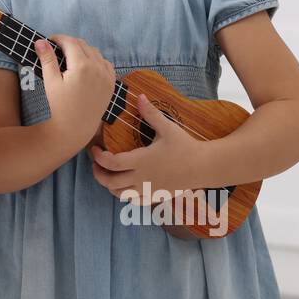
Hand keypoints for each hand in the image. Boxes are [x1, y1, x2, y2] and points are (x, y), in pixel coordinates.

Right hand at [32, 34, 115, 156]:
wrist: (74, 130)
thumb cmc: (58, 108)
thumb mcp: (50, 81)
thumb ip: (47, 59)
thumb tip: (40, 41)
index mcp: (82, 66)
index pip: (70, 42)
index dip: (59, 39)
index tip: (49, 41)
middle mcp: (98, 68)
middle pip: (83, 45)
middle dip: (69, 44)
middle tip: (56, 49)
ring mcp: (106, 77)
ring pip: (95, 53)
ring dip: (83, 50)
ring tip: (69, 57)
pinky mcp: (110, 85)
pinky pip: (106, 64)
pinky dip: (96, 60)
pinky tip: (86, 66)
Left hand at [89, 92, 205, 203]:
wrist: (204, 167)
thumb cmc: (186, 146)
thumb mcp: (168, 128)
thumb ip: (151, 113)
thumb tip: (139, 96)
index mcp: (142, 161)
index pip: (111, 163)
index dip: (98, 157)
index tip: (94, 149)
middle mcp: (142, 178)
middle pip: (110, 183)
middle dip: (98, 174)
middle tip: (96, 164)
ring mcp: (149, 190)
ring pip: (120, 195)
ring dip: (109, 186)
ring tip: (107, 174)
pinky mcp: (156, 196)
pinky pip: (135, 201)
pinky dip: (125, 195)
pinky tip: (125, 186)